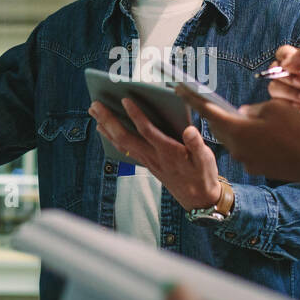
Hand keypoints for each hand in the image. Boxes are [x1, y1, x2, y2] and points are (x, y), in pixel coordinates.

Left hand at [88, 98, 221, 210]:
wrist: (197, 199)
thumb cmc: (202, 175)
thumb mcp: (206, 159)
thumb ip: (196, 144)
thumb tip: (189, 130)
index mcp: (169, 151)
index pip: (147, 131)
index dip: (136, 115)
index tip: (125, 100)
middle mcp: (154, 156)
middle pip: (125, 137)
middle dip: (109, 120)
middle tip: (95, 104)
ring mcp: (147, 160)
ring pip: (121, 143)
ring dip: (106, 127)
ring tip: (93, 112)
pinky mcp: (146, 163)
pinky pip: (124, 149)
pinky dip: (112, 137)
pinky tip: (105, 129)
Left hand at [175, 86, 299, 183]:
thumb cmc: (297, 133)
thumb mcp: (276, 109)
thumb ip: (254, 109)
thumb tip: (244, 114)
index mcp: (237, 129)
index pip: (208, 111)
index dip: (192, 98)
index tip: (178, 88)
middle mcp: (236, 147)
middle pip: (218, 126)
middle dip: (213, 113)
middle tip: (206, 100)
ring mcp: (246, 160)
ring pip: (232, 139)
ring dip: (231, 127)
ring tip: (238, 116)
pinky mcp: (256, 167)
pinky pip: (245, 149)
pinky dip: (246, 139)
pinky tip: (259, 134)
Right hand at [266, 45, 299, 161]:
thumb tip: (283, 63)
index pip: (284, 53)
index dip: (284, 57)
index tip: (292, 66)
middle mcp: (297, 78)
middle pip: (275, 69)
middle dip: (286, 77)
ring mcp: (292, 94)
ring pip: (273, 86)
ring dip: (289, 92)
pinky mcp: (288, 110)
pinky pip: (275, 102)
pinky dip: (287, 103)